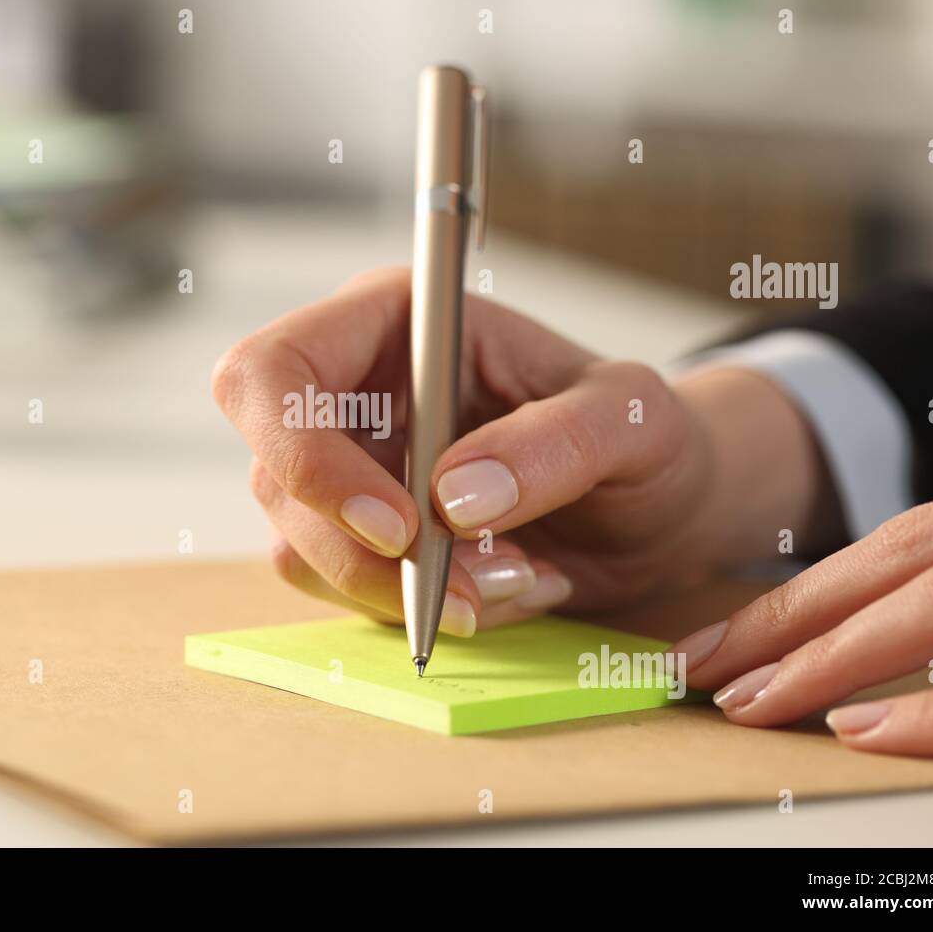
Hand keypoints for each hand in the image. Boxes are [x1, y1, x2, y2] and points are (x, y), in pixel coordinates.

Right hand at [212, 267, 836, 634]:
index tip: (401, 525)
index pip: (275, 372)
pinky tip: (497, 590)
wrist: (658, 506)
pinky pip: (342, 589)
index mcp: (392, 321)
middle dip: (367, 550)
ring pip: (299, 544)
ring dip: (401, 590)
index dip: (305, 451)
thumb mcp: (629, 419)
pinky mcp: (361, 535)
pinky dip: (416, 610)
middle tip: (474, 588)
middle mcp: (353, 390)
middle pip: (276, 474)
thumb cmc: (642, 434)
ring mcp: (348, 467)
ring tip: (515, 582)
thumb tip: (452, 499)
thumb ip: (554, 443)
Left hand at [676, 486, 932, 755]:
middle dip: (784, 620)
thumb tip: (915, 656)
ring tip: (748, 703)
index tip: (706, 647)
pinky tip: (854, 731)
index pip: (894, 547)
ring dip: (833, 655)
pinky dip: (928, 713)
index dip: (794, 597)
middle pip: (897, 560)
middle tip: (698, 672)